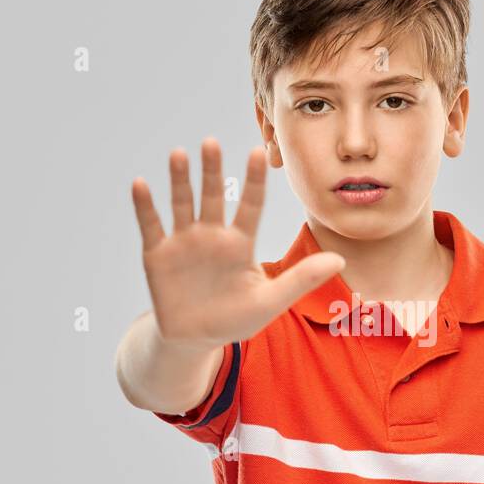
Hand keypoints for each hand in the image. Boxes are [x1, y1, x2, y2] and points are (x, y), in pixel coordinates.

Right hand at [131, 137, 344, 348]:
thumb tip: (341, 260)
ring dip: (180, 180)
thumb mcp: (271, 301)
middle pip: (213, 196)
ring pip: (183, 203)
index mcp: (240, 243)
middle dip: (213, 170)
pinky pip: (152, 225)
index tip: (259, 151)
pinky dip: (146, 206)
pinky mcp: (158, 254)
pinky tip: (141, 184)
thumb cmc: (236, 319)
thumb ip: (302, 279)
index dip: (253, 180)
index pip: (250, 205)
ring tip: (179, 154)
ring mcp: (183, 242)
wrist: (195, 340)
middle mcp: (212, 235)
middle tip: (212, 142)